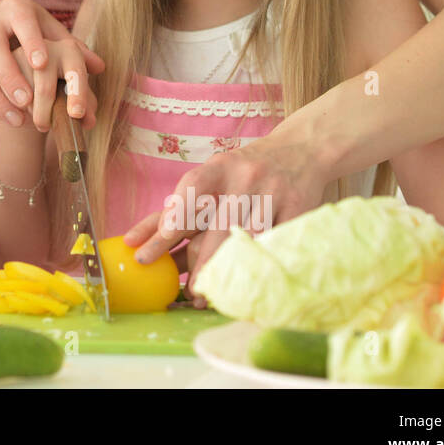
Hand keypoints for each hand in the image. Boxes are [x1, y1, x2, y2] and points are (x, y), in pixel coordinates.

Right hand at [0, 0, 103, 129]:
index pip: (22, 22)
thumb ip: (74, 49)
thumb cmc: (34, 33)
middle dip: (10, 74)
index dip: (30, 42)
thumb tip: (99, 66)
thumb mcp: (53, 34)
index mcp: (16, 7)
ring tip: (20, 117)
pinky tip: (12, 119)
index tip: (41, 65)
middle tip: (27, 99)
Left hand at [123, 136, 329, 299]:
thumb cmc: (244, 171)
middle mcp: (244, 177)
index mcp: (218, 167)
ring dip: (228, 270)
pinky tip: (248, 281)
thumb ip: (184, 206)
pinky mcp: (297, 208)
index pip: (191, 187)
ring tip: (212, 294)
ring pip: (245, 239)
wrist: (302, 150)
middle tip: (189, 290)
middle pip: (218, 224)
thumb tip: (141, 241)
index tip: (162, 237)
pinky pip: (275, 242)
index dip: (176, 212)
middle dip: (200, 261)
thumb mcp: (215, 175)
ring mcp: (272, 193)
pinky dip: (259, 263)